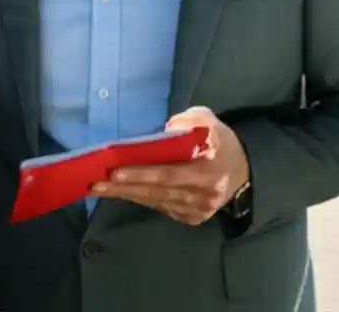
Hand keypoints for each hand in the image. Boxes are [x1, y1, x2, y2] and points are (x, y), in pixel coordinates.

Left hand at [91, 106, 249, 225]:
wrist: (244, 170)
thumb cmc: (220, 141)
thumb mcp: (208, 121)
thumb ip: (188, 121)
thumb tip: (165, 129)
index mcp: (208, 171)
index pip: (168, 174)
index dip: (141, 174)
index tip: (114, 170)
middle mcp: (203, 196)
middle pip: (156, 192)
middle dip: (123, 187)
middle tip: (95, 183)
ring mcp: (198, 211)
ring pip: (155, 202)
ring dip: (125, 195)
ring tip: (99, 188)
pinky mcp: (192, 218)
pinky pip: (160, 208)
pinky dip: (139, 199)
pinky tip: (120, 192)